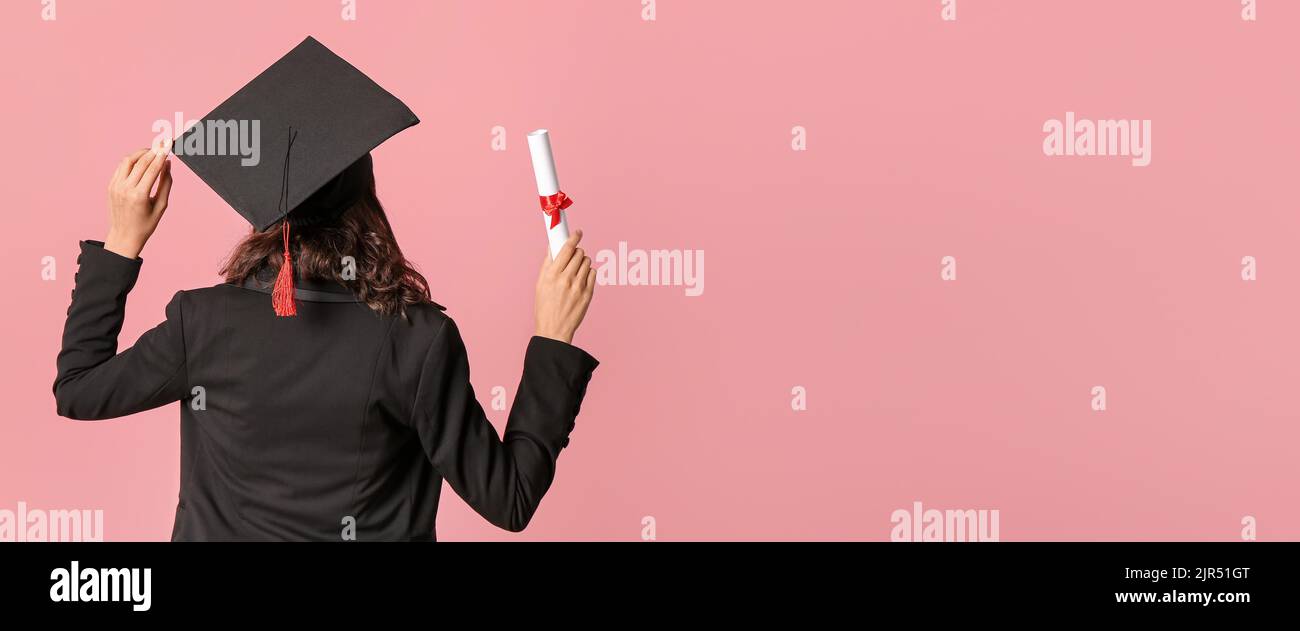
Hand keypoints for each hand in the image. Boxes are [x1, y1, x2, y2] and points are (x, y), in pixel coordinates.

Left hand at [104, 147, 172, 258]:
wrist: (124, 235)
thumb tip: (168, 164)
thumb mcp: (161, 206)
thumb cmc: (146, 224)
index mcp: (140, 196)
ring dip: (141, 153)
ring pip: (128, 161)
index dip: (162, 155)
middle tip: (163, 144)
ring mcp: (115, 186)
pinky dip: (132, 161)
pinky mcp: (110, 186)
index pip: (153, 168)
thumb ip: (166, 183)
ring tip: (151, 152)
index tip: (168, 146)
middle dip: (153, 151)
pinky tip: (140, 161)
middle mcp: (125, 189)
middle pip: (141, 162)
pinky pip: (121, 168)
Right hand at [534, 230, 595, 344]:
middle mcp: (566, 279)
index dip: (573, 237)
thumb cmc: (545, 307)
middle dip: (576, 252)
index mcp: (552, 275)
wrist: (554, 330)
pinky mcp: (588, 294)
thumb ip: (548, 264)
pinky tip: (581, 279)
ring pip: (587, 262)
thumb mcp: (540, 284)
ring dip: (582, 262)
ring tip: (576, 271)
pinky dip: (588, 273)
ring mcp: (578, 287)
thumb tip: (552, 246)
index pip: (566, 249)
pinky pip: (593, 273)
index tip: (578, 232)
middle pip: (579, 253)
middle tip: (573, 257)